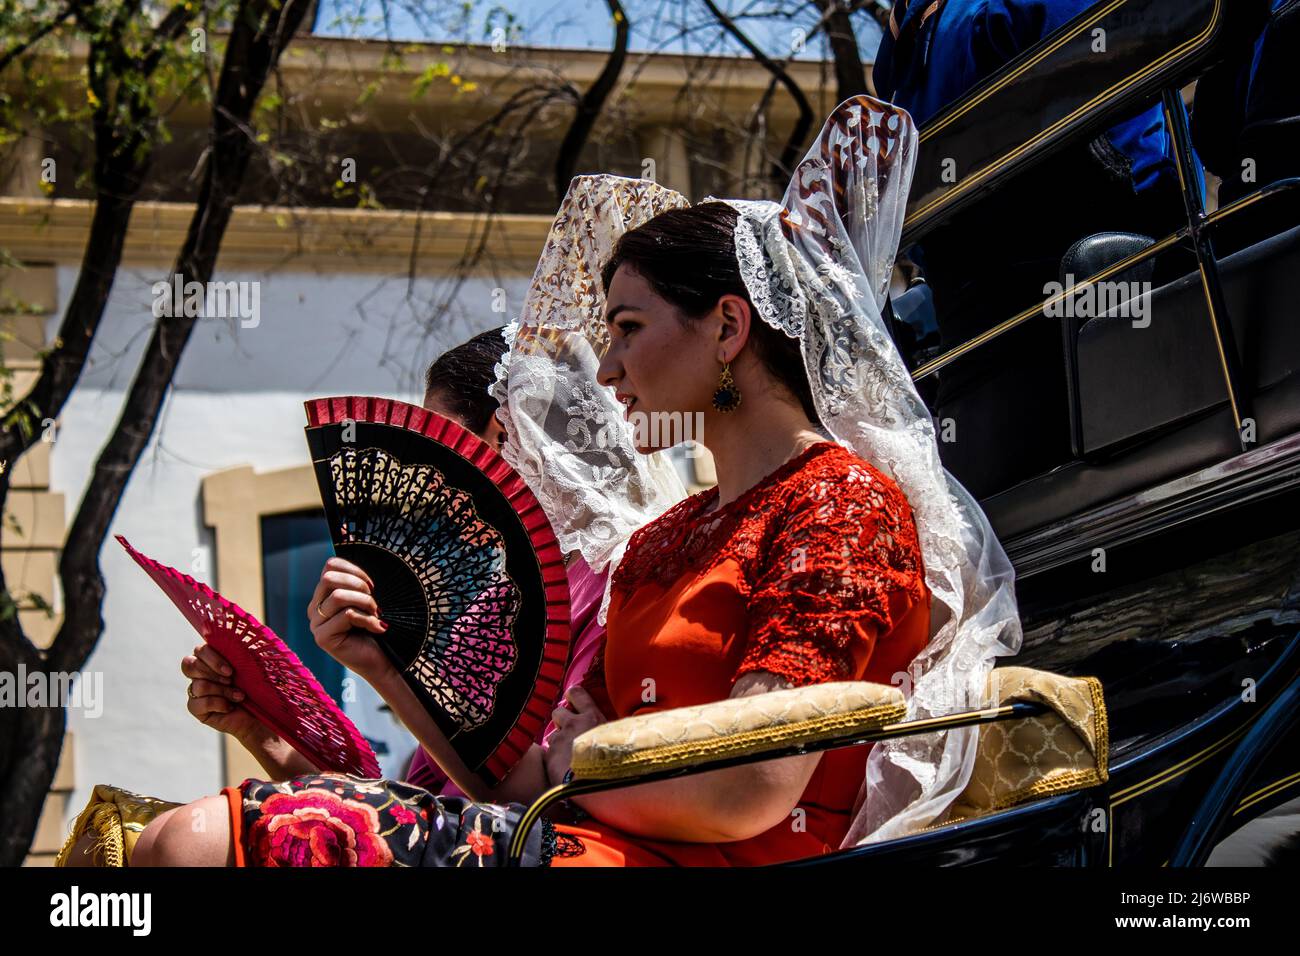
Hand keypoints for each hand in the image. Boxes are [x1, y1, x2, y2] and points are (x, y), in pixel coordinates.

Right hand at [182, 644, 266, 742]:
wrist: (262, 714)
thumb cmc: (259, 687)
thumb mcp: (256, 666)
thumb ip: (247, 650)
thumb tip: (248, 628)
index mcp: (212, 659)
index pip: (199, 650)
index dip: (211, 658)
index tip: (230, 670)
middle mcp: (201, 673)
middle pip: (190, 665)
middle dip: (213, 673)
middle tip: (231, 680)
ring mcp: (196, 691)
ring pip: (197, 685)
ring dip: (221, 691)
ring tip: (239, 696)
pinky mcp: (196, 709)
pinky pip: (196, 704)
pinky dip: (216, 704)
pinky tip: (229, 707)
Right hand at [308, 556, 391, 680]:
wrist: (385, 660)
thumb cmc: (378, 626)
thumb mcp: (370, 594)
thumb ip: (358, 570)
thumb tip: (346, 528)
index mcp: (323, 595)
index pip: (330, 566)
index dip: (355, 570)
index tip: (373, 585)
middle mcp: (314, 608)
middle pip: (330, 578)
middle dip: (359, 585)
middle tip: (375, 601)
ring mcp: (315, 624)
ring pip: (339, 596)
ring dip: (366, 603)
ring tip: (377, 614)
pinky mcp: (323, 638)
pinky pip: (346, 615)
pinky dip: (368, 620)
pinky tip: (377, 629)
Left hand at [543, 686, 605, 786]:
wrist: (596, 785)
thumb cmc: (613, 764)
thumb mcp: (618, 741)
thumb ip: (611, 732)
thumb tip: (615, 731)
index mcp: (593, 718)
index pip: (577, 694)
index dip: (572, 696)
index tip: (572, 699)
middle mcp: (574, 724)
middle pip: (558, 711)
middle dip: (561, 720)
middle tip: (569, 731)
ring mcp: (560, 739)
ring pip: (553, 733)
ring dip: (558, 741)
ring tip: (568, 754)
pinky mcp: (550, 755)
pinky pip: (549, 752)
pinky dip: (554, 758)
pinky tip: (563, 768)